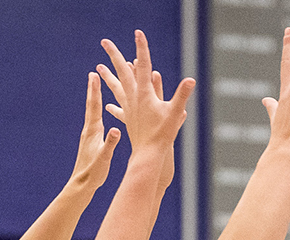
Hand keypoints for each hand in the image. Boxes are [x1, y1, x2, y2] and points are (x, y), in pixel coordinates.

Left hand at [68, 71, 122, 190]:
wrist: (82, 184)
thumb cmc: (94, 172)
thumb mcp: (105, 157)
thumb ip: (110, 143)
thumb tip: (116, 130)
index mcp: (94, 131)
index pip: (94, 106)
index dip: (95, 90)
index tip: (94, 75)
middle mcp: (89, 130)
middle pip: (91, 105)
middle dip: (93, 89)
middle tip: (93, 74)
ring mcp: (89, 135)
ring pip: (92, 112)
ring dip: (94, 98)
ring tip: (95, 87)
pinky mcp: (91, 141)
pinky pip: (94, 120)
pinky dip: (96, 110)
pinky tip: (98, 110)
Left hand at [98, 31, 194, 157]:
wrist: (148, 155)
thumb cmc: (162, 136)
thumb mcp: (175, 114)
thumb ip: (182, 96)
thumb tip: (191, 80)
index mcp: (143, 94)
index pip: (142, 65)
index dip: (142, 48)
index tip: (138, 33)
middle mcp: (133, 98)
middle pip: (122, 72)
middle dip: (114, 55)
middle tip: (105, 41)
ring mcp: (128, 108)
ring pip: (116, 87)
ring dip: (108, 76)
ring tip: (98, 66)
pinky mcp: (128, 118)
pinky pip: (119, 107)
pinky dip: (113, 103)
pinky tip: (107, 105)